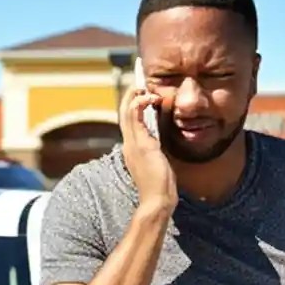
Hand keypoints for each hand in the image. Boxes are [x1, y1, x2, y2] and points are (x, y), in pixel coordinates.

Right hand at [118, 86, 176, 211]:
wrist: (157, 200)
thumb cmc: (160, 187)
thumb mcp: (158, 163)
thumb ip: (156, 150)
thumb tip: (161, 141)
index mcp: (132, 149)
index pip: (128, 122)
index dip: (132, 106)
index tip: (142, 95)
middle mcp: (129, 144)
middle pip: (123, 113)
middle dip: (130, 96)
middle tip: (140, 84)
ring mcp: (133, 143)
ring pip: (126, 111)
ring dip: (134, 96)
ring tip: (145, 88)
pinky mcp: (141, 143)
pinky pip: (135, 116)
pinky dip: (140, 103)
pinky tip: (150, 97)